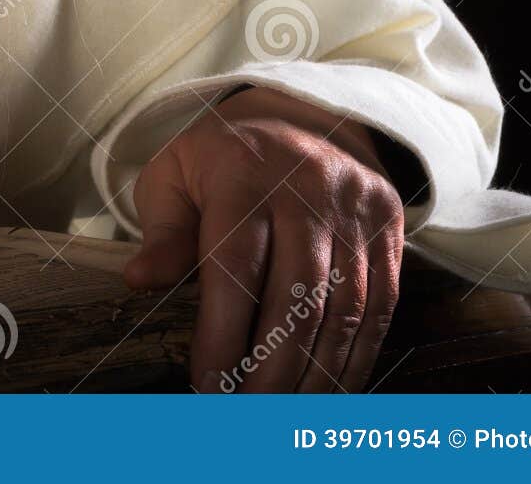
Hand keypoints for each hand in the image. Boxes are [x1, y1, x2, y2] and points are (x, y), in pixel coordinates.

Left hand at [122, 86, 404, 392]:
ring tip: (287, 417)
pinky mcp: (389, 224)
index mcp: (243, 174)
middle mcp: (307, 188)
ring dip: (317, 373)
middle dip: (272, 368)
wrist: (299, 112)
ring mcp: (355, 206)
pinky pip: (380, 302)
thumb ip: (163, 231)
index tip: (208, 387)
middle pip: (297, 295)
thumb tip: (140, 281)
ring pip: (345, 306)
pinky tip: (331, 390)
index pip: (237, 266)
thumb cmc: (219, 158)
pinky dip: (357, 355)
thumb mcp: (175, 175)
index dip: (224, 334)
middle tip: (247, 417)